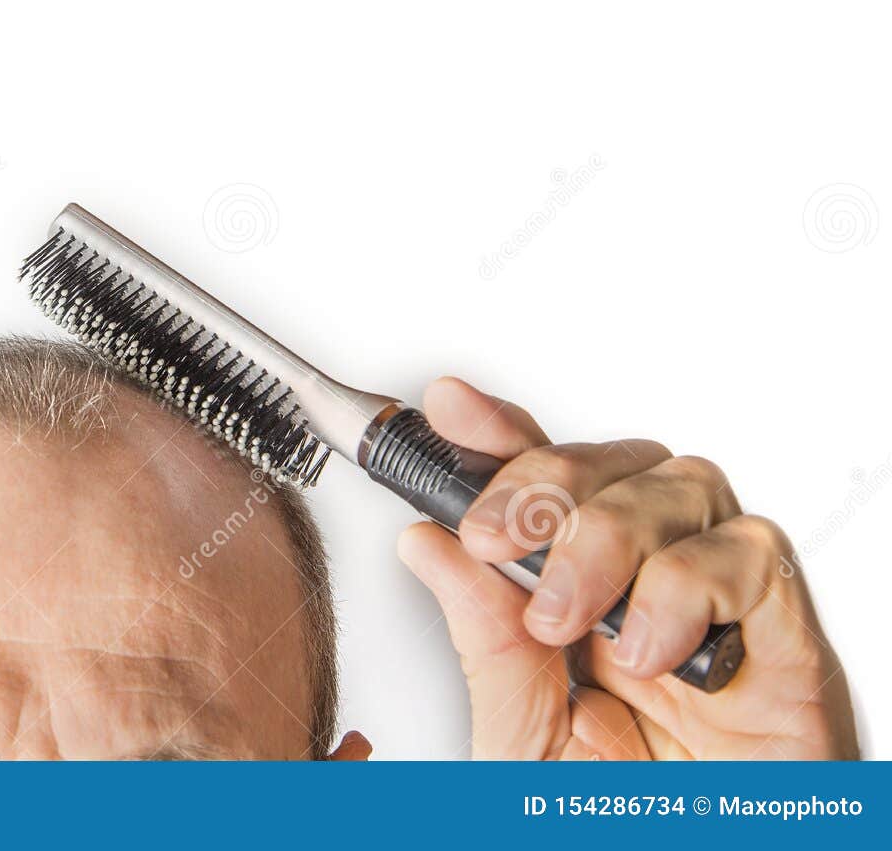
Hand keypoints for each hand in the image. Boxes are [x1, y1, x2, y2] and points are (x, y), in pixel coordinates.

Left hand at [398, 378, 857, 759]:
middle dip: (542, 484)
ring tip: (568, 621)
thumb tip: (428, 544)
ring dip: (606, 539)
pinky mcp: (788, 641)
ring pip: (680, 486)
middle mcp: (652, 586)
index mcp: (583, 598)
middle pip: (614, 463)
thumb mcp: (523, 735)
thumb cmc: (619, 817)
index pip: (547, 483)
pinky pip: (752, 556)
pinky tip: (648, 650)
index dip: (496, 434)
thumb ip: (485, 642)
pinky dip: (686, 587)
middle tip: (494, 540)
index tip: (447, 407)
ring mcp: (722, 607)